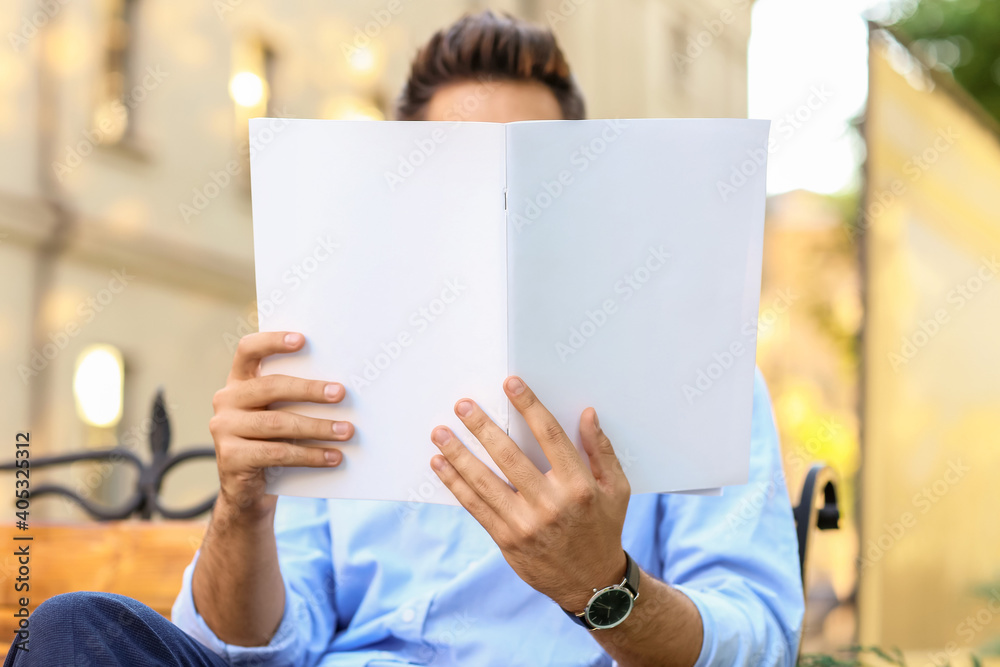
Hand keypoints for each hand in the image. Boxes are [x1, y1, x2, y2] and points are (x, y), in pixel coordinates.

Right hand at [208, 332, 353, 517]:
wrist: (248, 492)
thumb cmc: (273, 443)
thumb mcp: (280, 415)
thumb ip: (294, 399)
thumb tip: (339, 389)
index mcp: (238, 382)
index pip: (248, 351)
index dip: (272, 342)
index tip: (303, 340)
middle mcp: (225, 400)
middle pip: (270, 387)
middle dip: (310, 390)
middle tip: (341, 393)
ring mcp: (223, 429)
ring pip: (277, 423)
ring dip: (318, 427)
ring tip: (346, 431)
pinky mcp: (230, 457)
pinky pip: (277, 453)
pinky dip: (310, 455)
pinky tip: (333, 457)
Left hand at [428, 376, 630, 611]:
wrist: (591, 584)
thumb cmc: (604, 528)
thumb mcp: (617, 490)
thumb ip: (601, 450)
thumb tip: (587, 414)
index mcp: (579, 486)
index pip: (550, 436)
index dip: (529, 406)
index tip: (511, 384)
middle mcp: (550, 504)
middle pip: (509, 456)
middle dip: (482, 427)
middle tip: (462, 405)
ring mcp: (525, 524)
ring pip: (484, 481)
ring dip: (458, 454)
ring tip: (440, 432)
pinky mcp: (507, 540)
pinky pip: (475, 507)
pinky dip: (455, 484)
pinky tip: (440, 465)